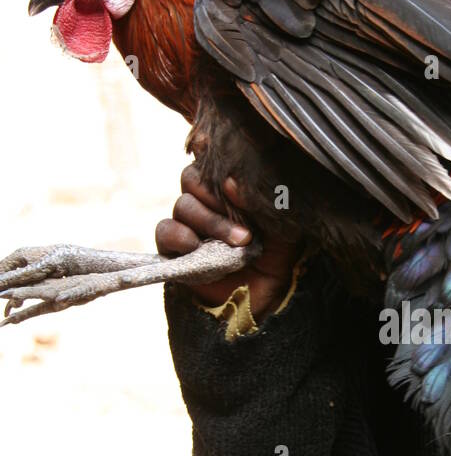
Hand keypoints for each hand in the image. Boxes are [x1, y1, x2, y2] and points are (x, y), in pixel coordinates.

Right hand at [155, 163, 300, 317]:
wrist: (264, 294)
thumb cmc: (274, 252)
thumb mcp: (280, 223)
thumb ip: (260, 199)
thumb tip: (232, 182)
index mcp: (226, 187)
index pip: (210, 160)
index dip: (214, 161)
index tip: (232, 175)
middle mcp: (204, 201)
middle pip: (192, 179)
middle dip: (218, 199)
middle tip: (245, 226)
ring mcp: (187, 223)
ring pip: (183, 205)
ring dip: (211, 222)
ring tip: (239, 242)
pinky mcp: (173, 248)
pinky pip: (165, 230)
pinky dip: (182, 237)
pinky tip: (201, 248)